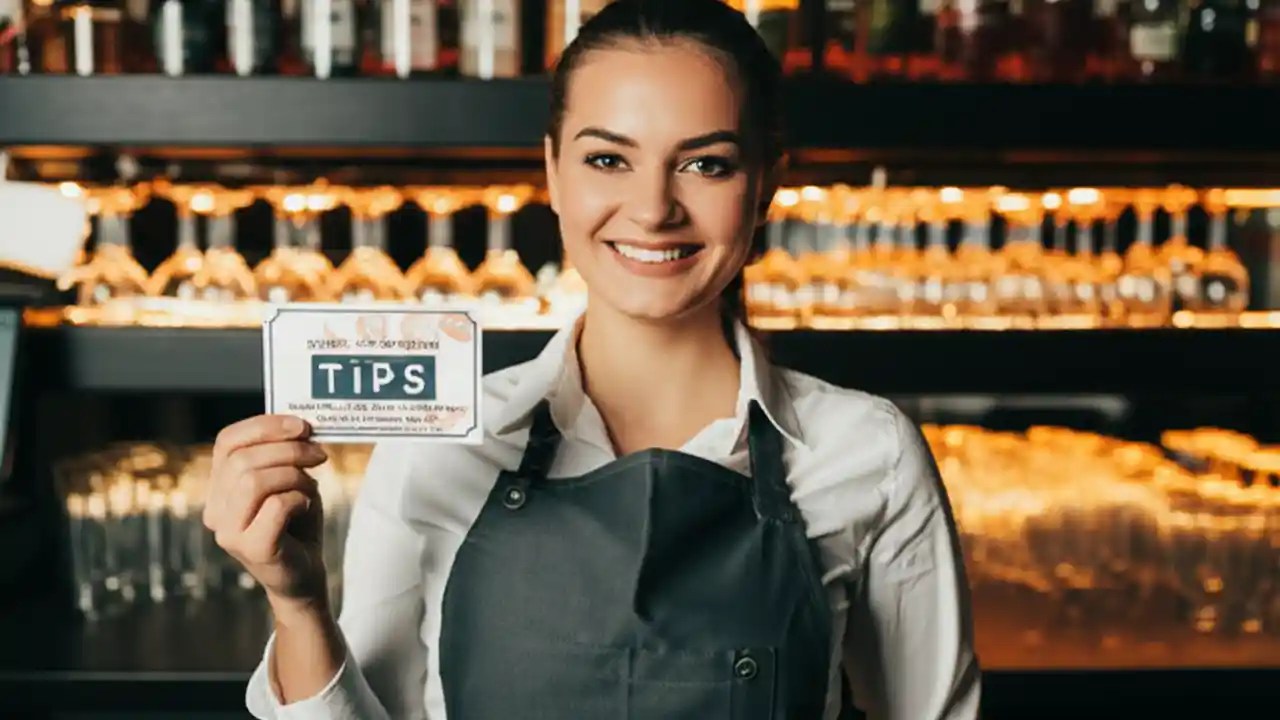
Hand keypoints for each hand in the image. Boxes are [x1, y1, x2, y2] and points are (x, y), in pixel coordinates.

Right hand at [203, 414, 329, 618]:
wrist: (304, 575)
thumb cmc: (297, 523)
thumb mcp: (289, 480)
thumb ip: (282, 454)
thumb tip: (296, 424)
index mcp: (219, 488)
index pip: (226, 442)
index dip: (264, 426)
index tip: (301, 425)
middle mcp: (215, 510)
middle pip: (242, 460)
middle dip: (288, 449)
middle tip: (319, 455)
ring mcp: (229, 532)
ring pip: (254, 481)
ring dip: (294, 475)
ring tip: (311, 485)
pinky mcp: (253, 549)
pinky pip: (276, 505)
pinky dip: (299, 499)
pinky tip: (306, 507)